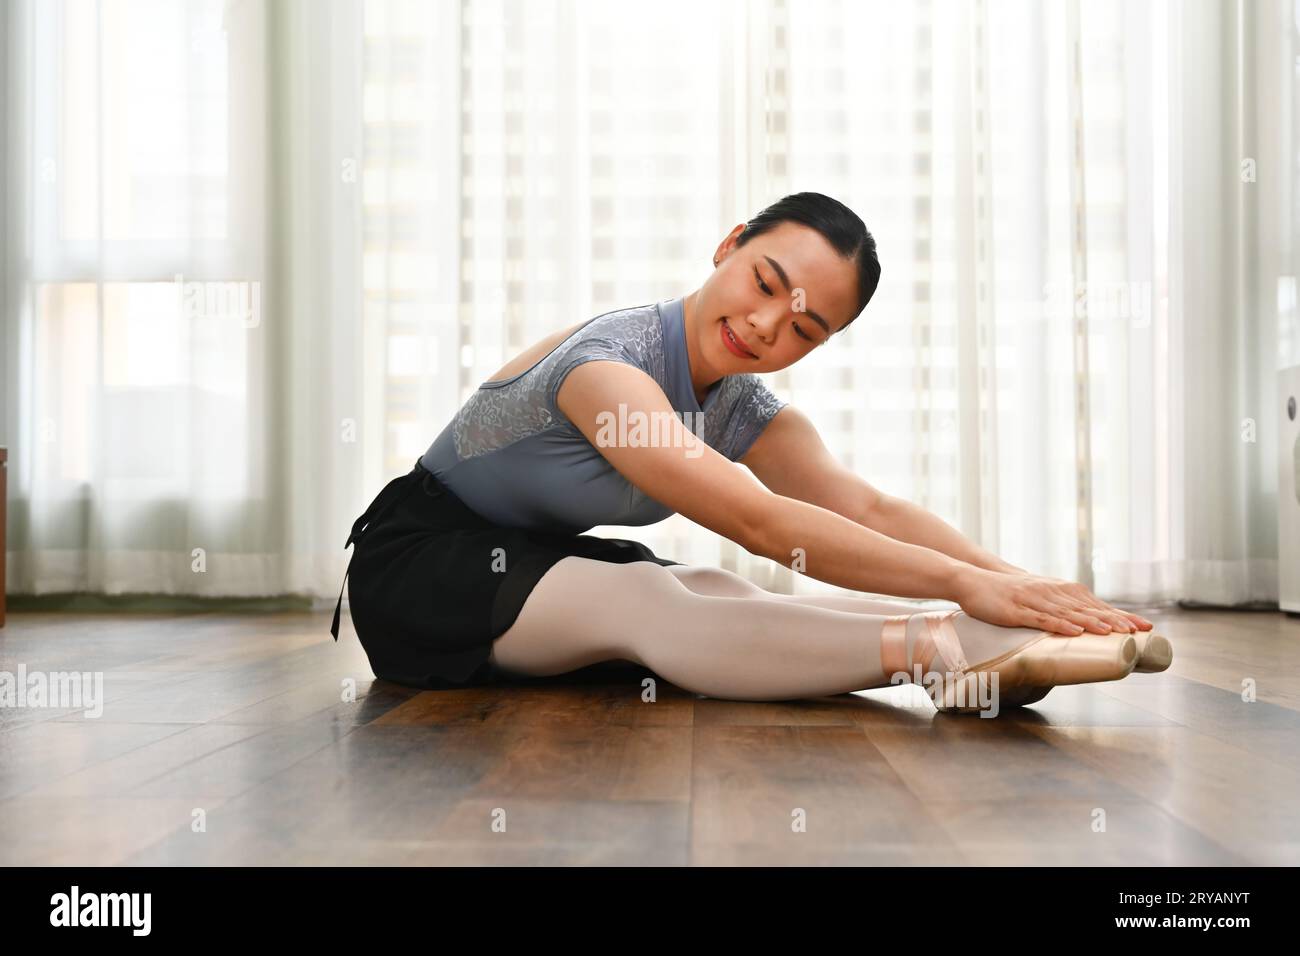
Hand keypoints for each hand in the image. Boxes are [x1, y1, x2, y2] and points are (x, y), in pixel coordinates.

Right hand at [953, 566, 1151, 635]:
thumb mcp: (1037, 596)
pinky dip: (1060, 625)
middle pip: (1089, 608)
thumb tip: (1081, 624)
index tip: (1144, 626)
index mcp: (1058, 591)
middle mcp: (1052, 593)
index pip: (1096, 604)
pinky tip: (1075, 631)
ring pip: (1070, 614)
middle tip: (1141, 630)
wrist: (974, 580)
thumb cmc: (1006, 593)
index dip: (1121, 615)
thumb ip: (1058, 607)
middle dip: (1116, 620)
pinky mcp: (1017, 610)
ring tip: (1116, 632)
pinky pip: (1041, 619)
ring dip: (1094, 623)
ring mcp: (1035, 601)